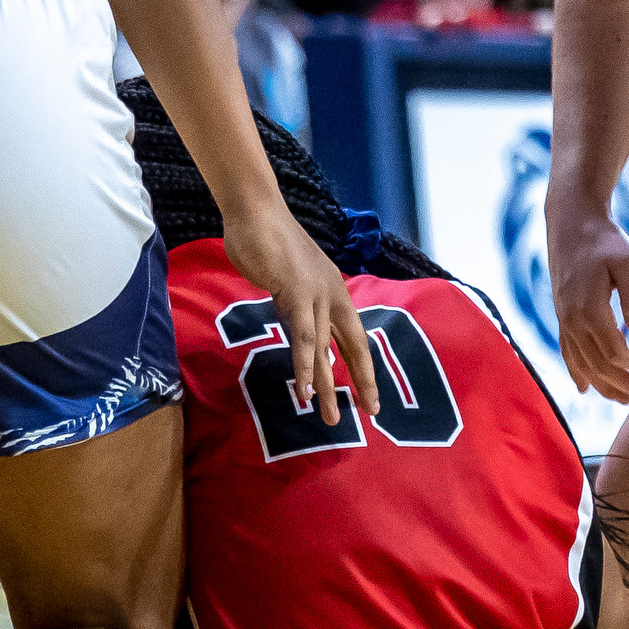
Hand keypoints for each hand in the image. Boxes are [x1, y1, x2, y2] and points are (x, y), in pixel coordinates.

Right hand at [220, 203, 378, 424]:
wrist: (256, 212)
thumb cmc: (268, 242)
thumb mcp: (289, 277)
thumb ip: (295, 300)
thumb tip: (295, 320)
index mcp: (333, 292)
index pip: (354, 336)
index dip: (363, 367)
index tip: (368, 396)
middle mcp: (331, 295)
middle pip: (353, 346)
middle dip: (363, 382)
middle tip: (371, 412)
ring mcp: (316, 294)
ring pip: (326, 349)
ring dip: (327, 385)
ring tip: (327, 416)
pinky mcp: (296, 293)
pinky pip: (303, 337)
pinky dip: (305, 365)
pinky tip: (305, 389)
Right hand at [548, 206, 628, 401]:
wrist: (571, 224)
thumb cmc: (604, 241)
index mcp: (589, 311)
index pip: (615, 353)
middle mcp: (572, 322)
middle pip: (599, 367)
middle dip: (626, 384)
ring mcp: (564, 321)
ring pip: (582, 366)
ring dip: (604, 386)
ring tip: (624, 400)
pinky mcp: (562, 317)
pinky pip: (567, 354)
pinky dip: (577, 374)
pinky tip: (584, 388)